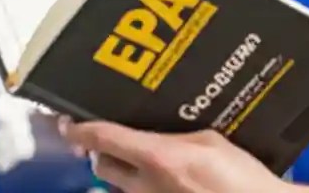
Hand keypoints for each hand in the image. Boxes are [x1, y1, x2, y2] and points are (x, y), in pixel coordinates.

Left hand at [59, 117, 293, 192]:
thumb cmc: (240, 178)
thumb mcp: (210, 140)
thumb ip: (175, 136)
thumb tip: (156, 133)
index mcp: (158, 157)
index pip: (104, 138)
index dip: (80, 129)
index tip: (67, 122)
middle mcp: (146, 185)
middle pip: (102, 165)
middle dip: (99, 150)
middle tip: (108, 136)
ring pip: (117, 186)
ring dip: (120, 170)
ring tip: (136, 157)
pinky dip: (139, 186)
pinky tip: (159, 178)